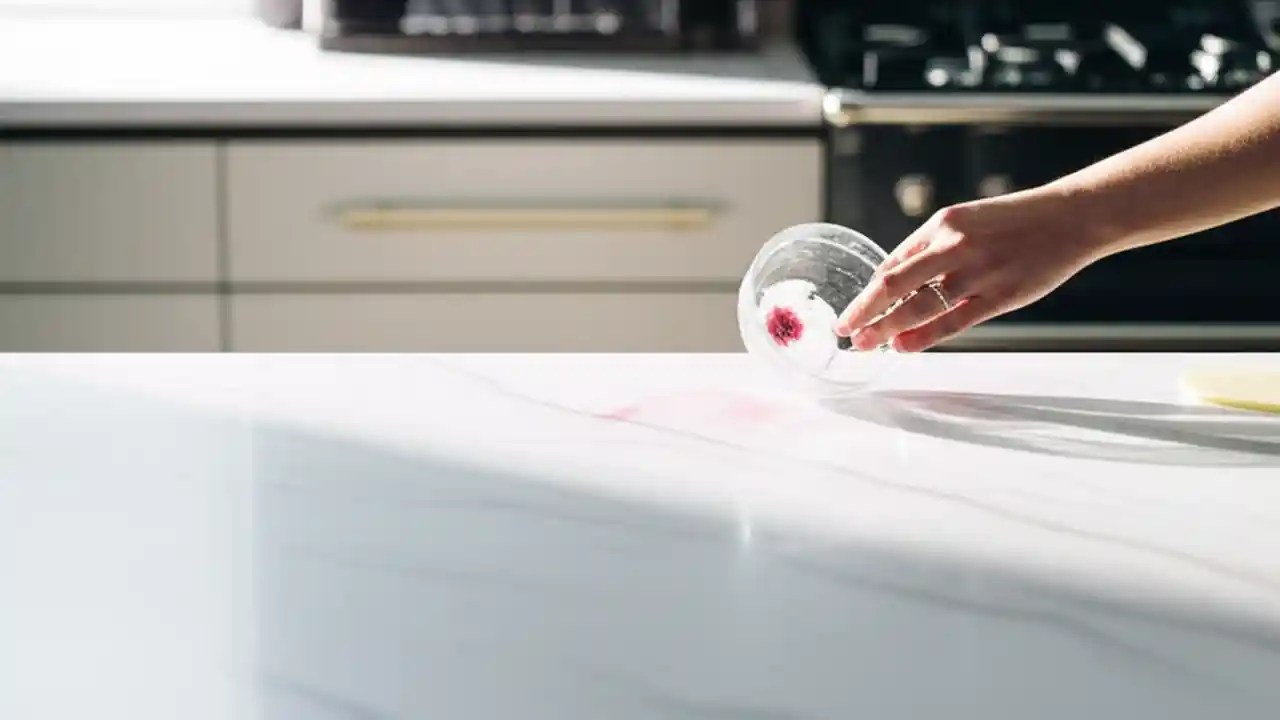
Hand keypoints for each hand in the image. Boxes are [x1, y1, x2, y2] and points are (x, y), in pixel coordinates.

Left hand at [834, 185, 1111, 351]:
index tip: (851, 311)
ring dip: (887, 327)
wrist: (1071, 218)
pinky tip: (903, 346)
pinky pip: (954, 321)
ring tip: (866, 344)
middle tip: (844, 330)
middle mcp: (955, 245)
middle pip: (895, 283)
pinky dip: (924, 336)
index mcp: (942, 224)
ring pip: (921, 306)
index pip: (894, 262)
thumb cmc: (1014, 222)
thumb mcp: (967, 221)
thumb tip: (895, 280)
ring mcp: (978, 271)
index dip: (869, 292)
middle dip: (864, 310)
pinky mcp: (1001, 295)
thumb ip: (932, 249)